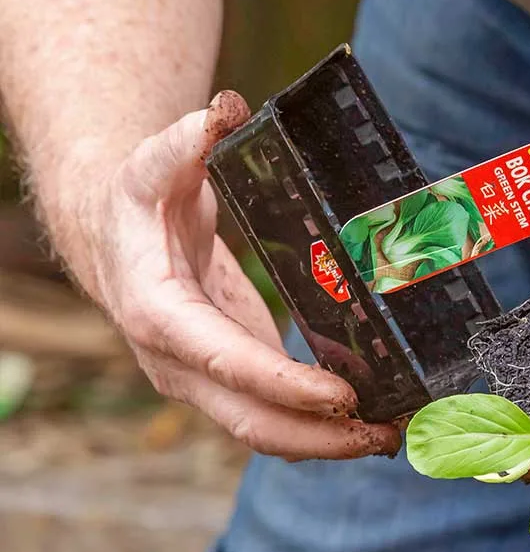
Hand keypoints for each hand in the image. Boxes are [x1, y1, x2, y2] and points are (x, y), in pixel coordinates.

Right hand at [75, 91, 400, 460]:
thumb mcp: (154, 162)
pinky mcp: (232, 382)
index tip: (338, 395)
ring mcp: (203, 382)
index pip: (224, 361)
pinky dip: (321, 427)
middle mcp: (177, 363)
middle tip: (386, 431)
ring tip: (394, 433)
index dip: (281, 384)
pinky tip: (373, 420)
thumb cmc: (137, 200)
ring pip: (265, 432)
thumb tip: (224, 108)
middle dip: (319, 435)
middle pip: (252, 421)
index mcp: (159, 314)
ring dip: (329, 442)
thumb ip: (188, 139)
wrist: (112, 236)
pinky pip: (275, 417)